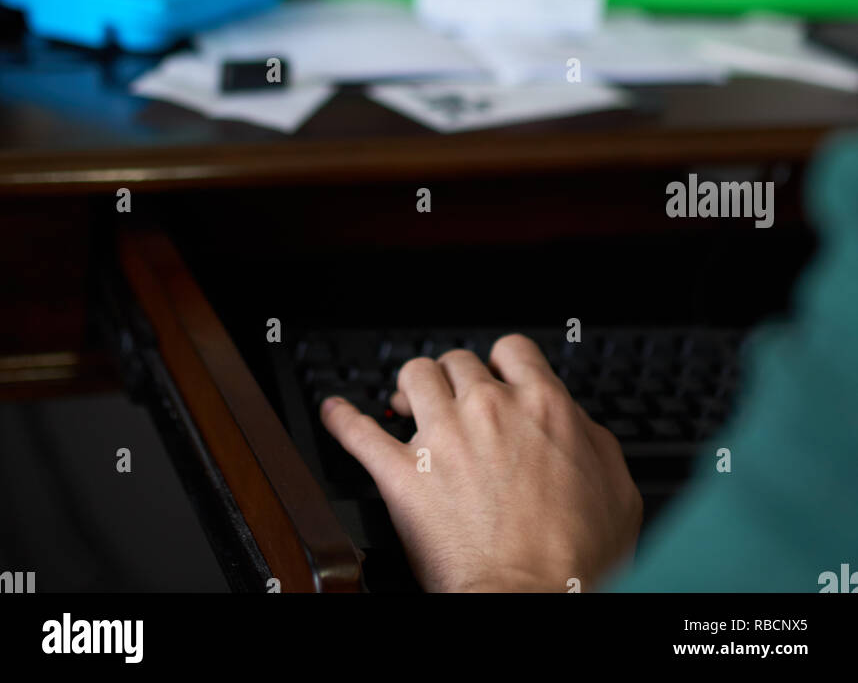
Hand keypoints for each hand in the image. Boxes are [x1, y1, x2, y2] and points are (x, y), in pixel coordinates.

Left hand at [321, 333, 642, 592]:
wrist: (532, 600)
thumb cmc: (576, 559)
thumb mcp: (615, 490)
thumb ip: (591, 440)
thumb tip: (573, 423)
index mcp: (542, 406)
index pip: (512, 350)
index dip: (500, 362)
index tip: (494, 376)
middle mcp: (489, 410)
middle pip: (458, 361)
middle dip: (454, 378)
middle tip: (450, 401)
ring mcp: (441, 438)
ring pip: (414, 377)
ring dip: (410, 388)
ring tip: (405, 404)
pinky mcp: (403, 474)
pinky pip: (360, 433)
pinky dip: (343, 419)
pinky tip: (335, 412)